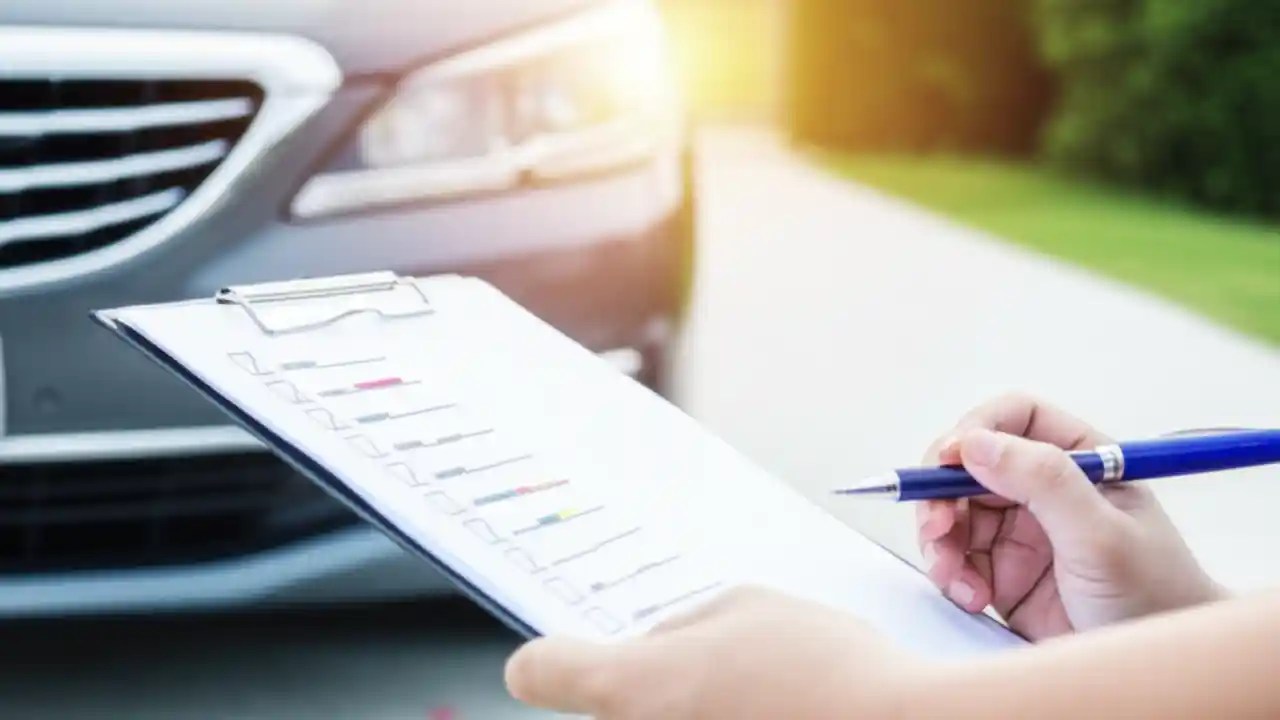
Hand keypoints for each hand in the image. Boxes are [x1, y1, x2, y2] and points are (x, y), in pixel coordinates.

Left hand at [505, 586, 930, 718]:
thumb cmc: (828, 673)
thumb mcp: (748, 607)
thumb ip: (688, 623)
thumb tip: (667, 647)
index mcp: (630, 686)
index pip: (538, 672)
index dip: (553, 659)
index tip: (566, 658)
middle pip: (614, 707)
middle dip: (654, 689)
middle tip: (719, 680)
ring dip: (698, 713)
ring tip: (766, 704)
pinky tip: (778, 716)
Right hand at [918, 393, 1223, 639]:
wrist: (1160, 670)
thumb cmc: (1156, 596)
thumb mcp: (1101, 535)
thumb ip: (1043, 481)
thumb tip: (975, 442)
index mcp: (1079, 460)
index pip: (1015, 419)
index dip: (974, 431)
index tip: (947, 462)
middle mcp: (1045, 489)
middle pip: (969, 466)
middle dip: (941, 495)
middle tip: (935, 529)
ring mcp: (1022, 531)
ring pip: (955, 514)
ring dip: (941, 542)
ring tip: (953, 576)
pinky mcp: (1004, 573)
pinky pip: (957, 559)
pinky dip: (952, 576)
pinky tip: (973, 597)